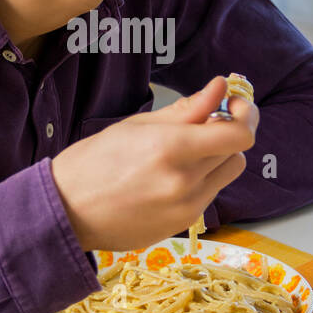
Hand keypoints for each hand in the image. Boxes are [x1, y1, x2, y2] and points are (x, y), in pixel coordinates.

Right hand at [50, 76, 258, 251]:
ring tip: (186, 152)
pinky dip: (201, 179)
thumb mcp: (137, 125)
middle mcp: (185, 181)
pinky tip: (169, 176)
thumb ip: (186, 109)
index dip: (246, 115)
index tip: (235, 104)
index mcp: (171, 148)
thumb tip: (219, 88)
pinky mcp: (183, 224)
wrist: (66, 211)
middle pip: (237, 152)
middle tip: (205, 122)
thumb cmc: (93, 162)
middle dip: (227, 132)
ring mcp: (186, 207)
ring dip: (218, 157)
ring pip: (227, 174)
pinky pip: (209, 193)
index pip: (238, 134)